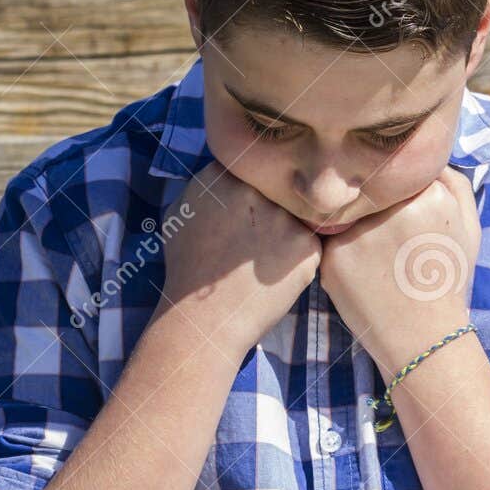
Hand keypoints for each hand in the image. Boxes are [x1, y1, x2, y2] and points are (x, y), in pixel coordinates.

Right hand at [158, 160, 321, 358]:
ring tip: (263, 261)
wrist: (204, 319)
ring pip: (296, 216)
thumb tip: (228, 173)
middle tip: (256, 239)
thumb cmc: (187, 270)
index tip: (243, 214)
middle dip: (271, 210)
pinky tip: (276, 275)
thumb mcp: (179, 214)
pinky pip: (309, 243)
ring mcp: (283, 217)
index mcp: (222, 176)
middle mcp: (255, 191)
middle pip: (277, 189)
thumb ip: (206, 186)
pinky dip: (297, 259)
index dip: (250, 193)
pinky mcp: (306, 245)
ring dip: (286, 234)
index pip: (251, 170)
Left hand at [318, 166, 480, 370]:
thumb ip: (453, 180)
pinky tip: (362, 273)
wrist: (425, 337)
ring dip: (355, 225)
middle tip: (390, 241)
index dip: (400, 193)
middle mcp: (392, 208)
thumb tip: (423, 153)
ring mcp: (358, 232)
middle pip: (372, 189)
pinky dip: (342, 251)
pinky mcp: (333, 256)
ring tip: (377, 258)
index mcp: (428, 193)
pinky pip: (331, 237)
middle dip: (376, 207)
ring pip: (348, 210)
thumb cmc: (448, 279)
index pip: (399, 172)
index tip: (404, 217)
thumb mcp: (469, 225)